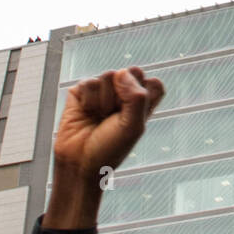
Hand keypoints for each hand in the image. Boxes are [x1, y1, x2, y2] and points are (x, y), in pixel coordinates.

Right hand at [45, 67, 164, 229]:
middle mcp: (124, 94)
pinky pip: (88, 82)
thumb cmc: (109, 149)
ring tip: (99, 117)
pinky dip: (88, 100)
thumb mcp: (133, 127)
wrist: (79, 162)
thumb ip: (136, 97)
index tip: (134, 115)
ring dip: (104, 100)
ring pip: (109, 75)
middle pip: (132, 72)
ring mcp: (102, 91)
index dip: (145, 95)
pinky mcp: (81, 91)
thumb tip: (121, 71)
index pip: (154, 83)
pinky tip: (86, 113)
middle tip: (115, 115)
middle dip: (124, 94)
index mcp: (142, 103)